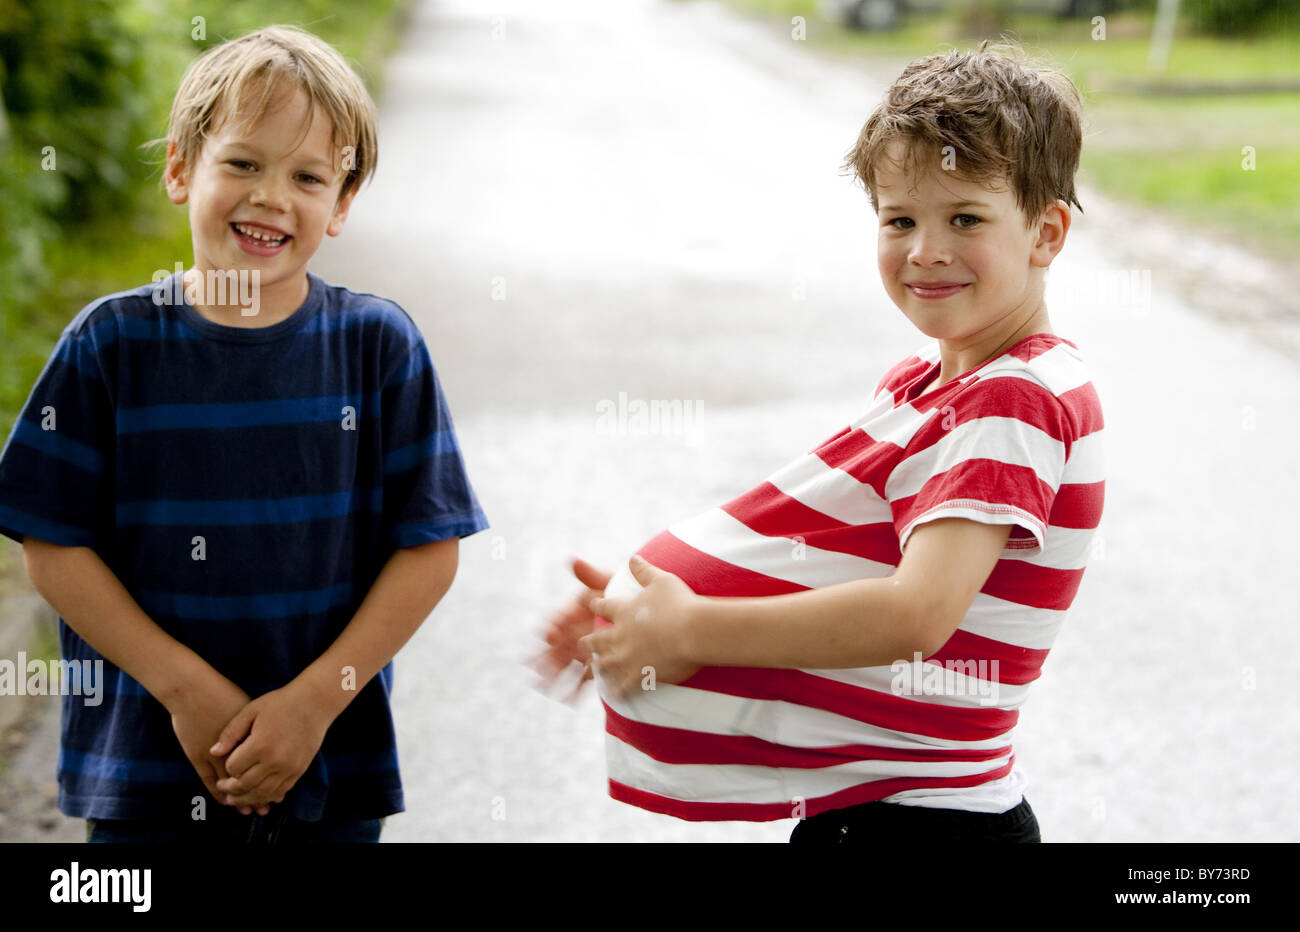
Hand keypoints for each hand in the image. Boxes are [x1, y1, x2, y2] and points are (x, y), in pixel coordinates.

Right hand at [168, 673, 264, 814]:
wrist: (193, 688)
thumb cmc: (221, 694)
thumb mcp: (249, 709)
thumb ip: (258, 728)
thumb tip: (273, 738)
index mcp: (250, 737)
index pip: (264, 767)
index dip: (271, 782)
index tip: (278, 794)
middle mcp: (234, 748)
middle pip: (250, 778)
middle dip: (258, 795)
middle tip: (266, 808)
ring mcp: (213, 753)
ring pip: (230, 783)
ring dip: (240, 797)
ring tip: (250, 809)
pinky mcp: (197, 754)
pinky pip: (208, 779)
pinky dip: (216, 791)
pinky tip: (224, 800)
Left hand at [210, 681, 333, 809]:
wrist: (314, 703)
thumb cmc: (280, 703)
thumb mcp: (251, 711)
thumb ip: (231, 732)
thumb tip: (213, 752)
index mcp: (260, 744)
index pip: (233, 768)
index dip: (226, 769)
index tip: (223, 767)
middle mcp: (275, 760)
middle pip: (245, 785)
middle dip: (230, 789)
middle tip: (223, 789)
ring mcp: (289, 768)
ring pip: (262, 794)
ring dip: (246, 799)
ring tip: (235, 799)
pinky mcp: (299, 771)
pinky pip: (280, 791)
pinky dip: (266, 796)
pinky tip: (258, 794)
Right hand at [530, 557, 612, 702]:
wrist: (649, 617)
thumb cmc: (625, 595)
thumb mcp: (609, 583)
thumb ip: (592, 575)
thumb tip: (572, 560)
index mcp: (575, 611)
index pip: (558, 618)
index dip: (553, 626)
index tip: (549, 634)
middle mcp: (576, 631)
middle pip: (556, 645)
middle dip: (544, 657)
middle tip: (532, 667)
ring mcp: (584, 649)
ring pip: (564, 664)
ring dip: (553, 677)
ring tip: (543, 688)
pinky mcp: (595, 665)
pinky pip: (582, 678)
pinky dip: (574, 689)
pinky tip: (567, 700)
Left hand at [581, 555, 700, 698]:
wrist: (693, 630)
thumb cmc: (680, 603)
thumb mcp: (661, 579)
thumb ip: (644, 570)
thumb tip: (632, 557)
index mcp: (624, 611)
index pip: (603, 607)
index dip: (596, 605)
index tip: (590, 605)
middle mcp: (619, 635)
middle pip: (596, 640)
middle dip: (588, 642)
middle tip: (583, 644)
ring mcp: (627, 657)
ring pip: (604, 664)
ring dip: (598, 666)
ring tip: (593, 668)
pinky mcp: (638, 675)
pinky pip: (622, 686)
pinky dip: (617, 690)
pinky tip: (613, 694)